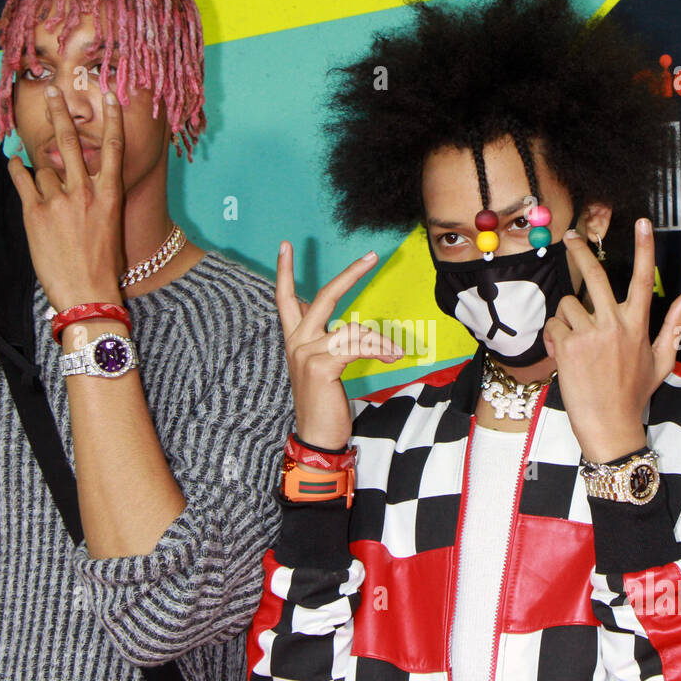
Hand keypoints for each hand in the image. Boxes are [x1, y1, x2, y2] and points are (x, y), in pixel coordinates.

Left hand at [7, 87, 125, 311]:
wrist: (87, 296)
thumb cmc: (104, 269)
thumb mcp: (111, 229)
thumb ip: (99, 203)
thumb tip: (84, 190)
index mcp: (110, 196)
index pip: (114, 149)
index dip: (112, 120)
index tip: (110, 96)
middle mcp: (85, 192)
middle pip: (72, 142)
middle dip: (61, 113)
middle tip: (52, 91)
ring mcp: (58, 201)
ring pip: (45, 168)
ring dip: (40, 170)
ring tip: (35, 170)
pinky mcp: (35, 213)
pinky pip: (22, 180)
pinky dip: (17, 169)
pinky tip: (13, 162)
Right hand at [274, 242, 402, 450]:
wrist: (316, 435)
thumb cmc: (323, 401)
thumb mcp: (322, 365)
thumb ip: (327, 340)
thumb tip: (342, 322)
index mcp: (295, 338)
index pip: (285, 298)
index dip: (284, 271)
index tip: (285, 245)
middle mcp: (297, 341)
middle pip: (324, 296)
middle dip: (349, 275)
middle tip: (370, 257)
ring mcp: (307, 352)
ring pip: (352, 328)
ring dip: (379, 339)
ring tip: (396, 351)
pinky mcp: (321, 365)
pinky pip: (357, 346)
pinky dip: (380, 349)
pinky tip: (393, 355)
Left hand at [543, 218, 680, 463]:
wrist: (610, 426)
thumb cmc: (634, 394)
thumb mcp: (661, 361)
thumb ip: (673, 326)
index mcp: (639, 325)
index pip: (644, 279)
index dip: (645, 248)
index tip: (643, 223)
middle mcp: (616, 324)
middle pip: (594, 276)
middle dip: (580, 251)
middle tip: (570, 237)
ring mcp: (591, 333)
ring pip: (568, 305)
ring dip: (566, 319)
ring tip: (575, 343)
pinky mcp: (569, 346)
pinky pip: (554, 325)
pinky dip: (554, 337)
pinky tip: (564, 356)